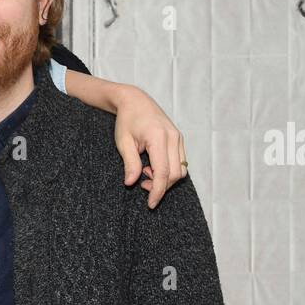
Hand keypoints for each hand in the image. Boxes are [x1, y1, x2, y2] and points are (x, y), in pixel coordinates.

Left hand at [112, 86, 188, 208]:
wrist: (135, 100)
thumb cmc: (127, 120)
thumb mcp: (123, 142)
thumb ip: (130, 163)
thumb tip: (131, 183)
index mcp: (159, 138)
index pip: (163, 172)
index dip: (158, 191)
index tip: (151, 204)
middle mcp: (173, 137)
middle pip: (175, 174)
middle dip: (161, 186)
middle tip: (142, 184)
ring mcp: (178, 138)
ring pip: (181, 169)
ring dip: (166, 178)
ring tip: (146, 172)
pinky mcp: (179, 139)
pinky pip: (181, 162)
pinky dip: (169, 170)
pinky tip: (153, 166)